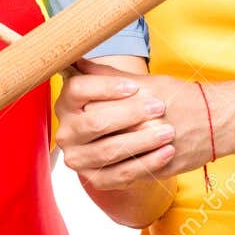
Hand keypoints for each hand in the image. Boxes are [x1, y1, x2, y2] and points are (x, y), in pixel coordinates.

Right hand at [55, 62, 210, 190]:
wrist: (149, 133)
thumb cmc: (135, 104)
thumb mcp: (125, 86)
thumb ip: (107, 74)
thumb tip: (84, 56)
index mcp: (68, 102)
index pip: (78, 90)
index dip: (106, 88)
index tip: (134, 87)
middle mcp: (67, 132)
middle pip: (93, 123)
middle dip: (129, 115)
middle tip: (159, 108)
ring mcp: (78, 158)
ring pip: (107, 151)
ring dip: (141, 141)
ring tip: (168, 132)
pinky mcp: (96, 178)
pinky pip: (120, 174)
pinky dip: (146, 164)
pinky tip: (166, 152)